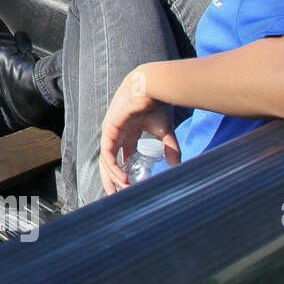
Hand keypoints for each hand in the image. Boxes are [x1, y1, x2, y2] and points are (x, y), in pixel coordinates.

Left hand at [98, 67, 181, 196]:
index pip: (120, 158)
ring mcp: (111, 131)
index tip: (128, 189)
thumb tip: (176, 167)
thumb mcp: (164, 132)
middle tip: (117, 197)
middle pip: (110, 162)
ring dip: (113, 177)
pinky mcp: (109, 128)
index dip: (123, 173)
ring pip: (107, 159)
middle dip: (112, 179)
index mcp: (127, 134)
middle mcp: (116, 134)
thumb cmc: (157, 103)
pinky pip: (108, 152)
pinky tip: (122, 178)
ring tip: (122, 191)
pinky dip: (114, 166)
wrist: (153, 86)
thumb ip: (169, 149)